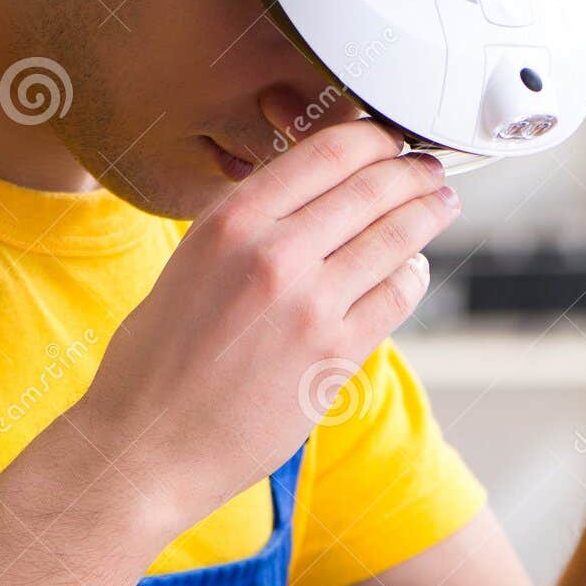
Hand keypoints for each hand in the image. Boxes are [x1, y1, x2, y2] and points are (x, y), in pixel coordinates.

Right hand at [72, 113, 460, 530]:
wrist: (146, 447)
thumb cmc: (152, 367)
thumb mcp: (186, 267)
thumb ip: (244, 231)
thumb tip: (304, 205)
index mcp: (230, 223)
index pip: (326, 152)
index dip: (373, 138)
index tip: (389, 140)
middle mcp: (274, 254)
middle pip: (372, 186)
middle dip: (410, 172)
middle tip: (428, 171)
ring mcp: (310, 306)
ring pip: (396, 237)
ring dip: (426, 215)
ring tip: (439, 207)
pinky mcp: (334, 356)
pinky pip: (396, 297)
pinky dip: (412, 276)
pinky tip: (411, 271)